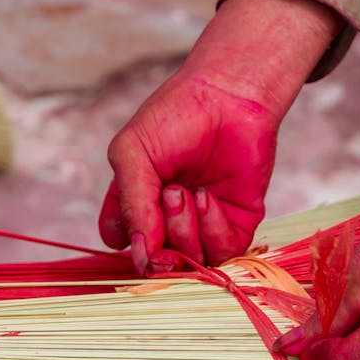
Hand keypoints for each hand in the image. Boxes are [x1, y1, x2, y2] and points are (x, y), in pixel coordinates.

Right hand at [100, 72, 278, 271]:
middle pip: (156, 263)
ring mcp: (203, 226)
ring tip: (185, 190)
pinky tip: (207, 196)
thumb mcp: (133, 155)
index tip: (134, 218)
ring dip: (183, 230)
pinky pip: (221, 252)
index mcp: (136, 203)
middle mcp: (168, 221)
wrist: (228, 96)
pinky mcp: (236, 224)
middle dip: (157, 242)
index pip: (122, 243)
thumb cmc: (174, 116)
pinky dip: (211, 229)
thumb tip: (142, 256)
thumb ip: (131, 205)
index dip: (128, 241)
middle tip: (167, 197)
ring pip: (189, 262)